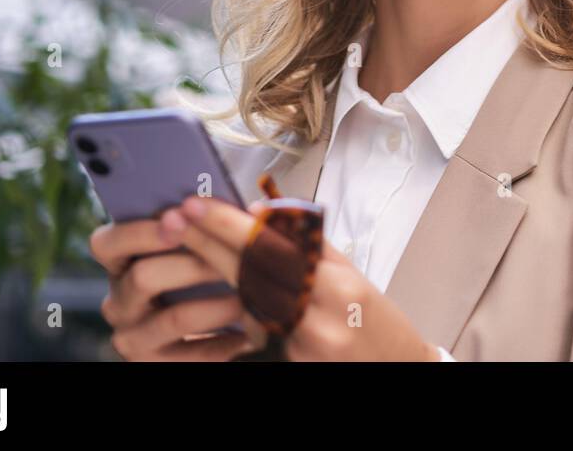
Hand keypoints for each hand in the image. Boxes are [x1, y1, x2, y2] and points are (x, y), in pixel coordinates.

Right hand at [89, 218, 261, 360]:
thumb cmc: (203, 277)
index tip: (178, 217)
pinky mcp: (150, 364)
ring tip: (251, 298)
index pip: (107, 243)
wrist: (200, 336)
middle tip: (233, 259)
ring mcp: (131, 336)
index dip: (141, 231)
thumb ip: (208, 227)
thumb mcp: (194, 250)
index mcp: (119, 263)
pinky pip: (192, 353)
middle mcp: (117, 301)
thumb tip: (251, 208)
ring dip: (219, 306)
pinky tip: (250, 333)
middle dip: (194, 264)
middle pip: (143, 277)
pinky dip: (225, 341)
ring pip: (175, 317)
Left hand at [162, 195, 439, 361]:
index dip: (227, 225)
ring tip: (187, 241)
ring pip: (246, 300)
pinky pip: (253, 327)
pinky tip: (215, 283)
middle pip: (249, 273)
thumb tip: (258, 213)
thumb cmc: (375, 319)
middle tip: (176, 217)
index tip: (197, 205)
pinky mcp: (286, 363)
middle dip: (208, 242)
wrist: (396, 367)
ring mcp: (298, 347)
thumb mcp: (350, 272)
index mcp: (336, 287)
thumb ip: (306, 242)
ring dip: (215, 269)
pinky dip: (237, 300)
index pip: (270, 248)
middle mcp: (316, 320)